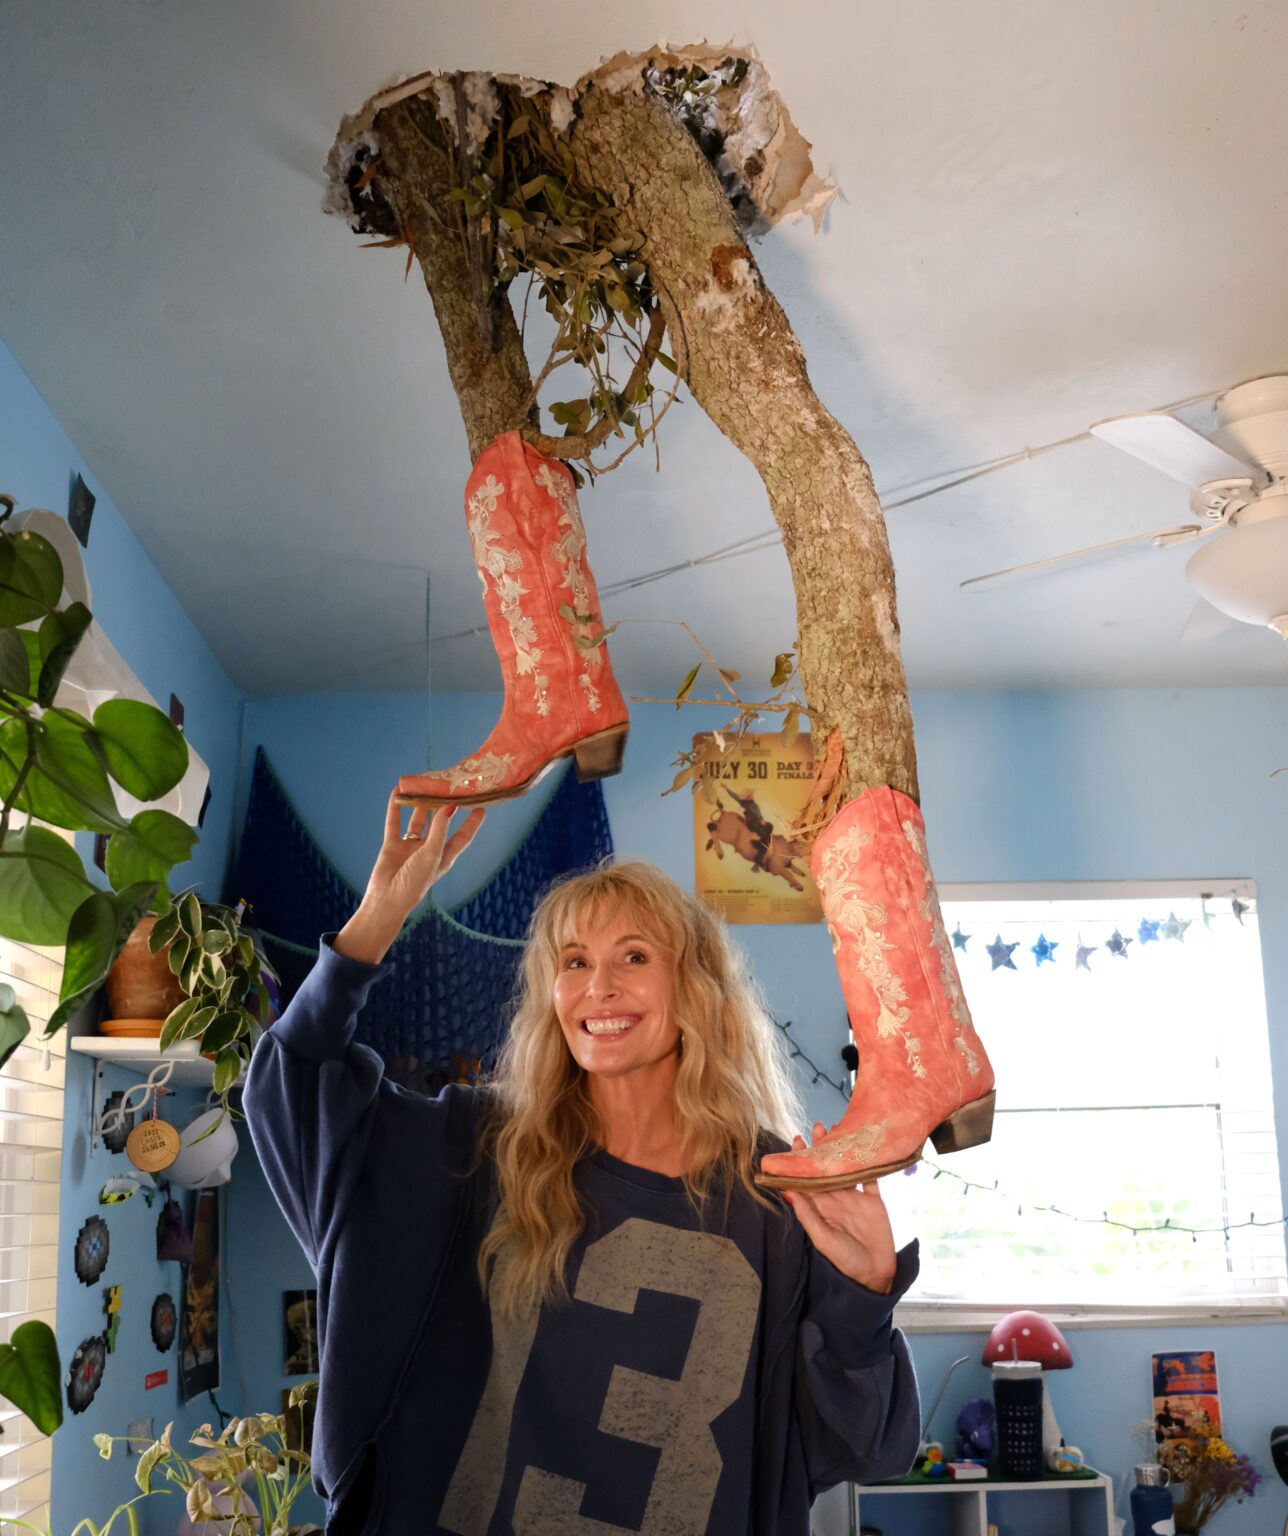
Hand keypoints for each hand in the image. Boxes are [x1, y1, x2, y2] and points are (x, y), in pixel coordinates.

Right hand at [335, 795, 485, 963]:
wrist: (386, 900)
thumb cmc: (415, 883)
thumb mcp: (432, 855)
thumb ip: (440, 830)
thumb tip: (451, 806)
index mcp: (444, 856)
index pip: (462, 837)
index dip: (471, 823)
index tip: (481, 807)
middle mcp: (429, 850)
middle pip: (439, 824)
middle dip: (443, 807)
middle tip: (449, 787)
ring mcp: (410, 847)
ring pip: (417, 821)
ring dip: (419, 805)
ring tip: (424, 785)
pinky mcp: (393, 846)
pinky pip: (394, 823)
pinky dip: (396, 809)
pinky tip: (398, 793)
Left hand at [782, 1122, 897, 1293]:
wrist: (875, 1276)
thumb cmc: (845, 1261)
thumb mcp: (823, 1238)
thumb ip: (807, 1215)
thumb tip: (787, 1191)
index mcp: (821, 1207)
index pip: (808, 1179)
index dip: (801, 1161)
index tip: (796, 1141)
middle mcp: (836, 1199)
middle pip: (826, 1169)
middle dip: (820, 1149)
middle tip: (816, 1127)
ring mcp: (855, 1198)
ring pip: (846, 1168)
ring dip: (841, 1151)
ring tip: (836, 1129)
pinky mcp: (873, 1201)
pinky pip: (870, 1178)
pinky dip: (867, 1162)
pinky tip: (864, 1146)